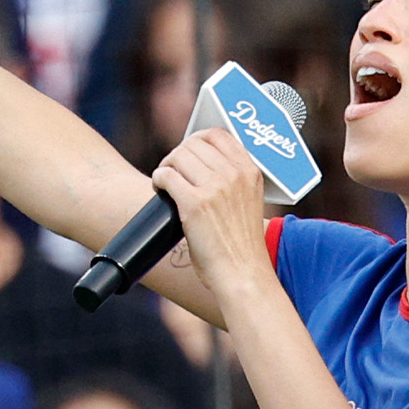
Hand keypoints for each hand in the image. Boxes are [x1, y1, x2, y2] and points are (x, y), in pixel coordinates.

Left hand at [150, 129, 271, 297]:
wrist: (243, 274)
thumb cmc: (241, 245)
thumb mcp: (247, 202)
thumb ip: (233, 181)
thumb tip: (201, 165)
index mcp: (250, 171)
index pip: (218, 134)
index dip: (197, 139)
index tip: (189, 151)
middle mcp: (234, 175)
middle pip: (193, 144)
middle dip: (178, 154)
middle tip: (173, 170)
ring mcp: (215, 188)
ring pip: (178, 156)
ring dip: (166, 166)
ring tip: (165, 180)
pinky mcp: (194, 204)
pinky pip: (166, 175)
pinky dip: (158, 179)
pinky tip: (159, 189)